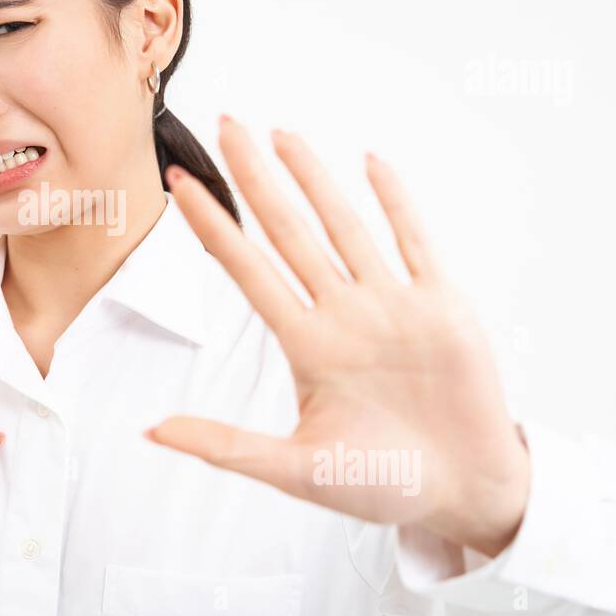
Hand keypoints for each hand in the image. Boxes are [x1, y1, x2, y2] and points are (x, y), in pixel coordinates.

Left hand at [146, 117, 530, 557]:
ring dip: (314, 178)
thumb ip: (227, 446)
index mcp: (306, 346)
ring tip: (282, 133)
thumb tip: (152, 430)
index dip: (213, 225)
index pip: (247, 269)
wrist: (463, 492)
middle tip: (226, 122)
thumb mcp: (295, 470)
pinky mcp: (441, 307)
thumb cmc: (382, 484)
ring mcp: (391, 305)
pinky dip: (396, 202)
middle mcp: (342, 314)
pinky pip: (414, 242)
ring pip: (344, 226)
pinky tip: (372, 162)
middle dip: (255, 176)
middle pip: (288, 230)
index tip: (179, 183)